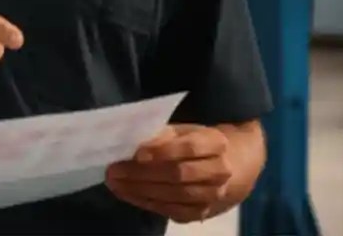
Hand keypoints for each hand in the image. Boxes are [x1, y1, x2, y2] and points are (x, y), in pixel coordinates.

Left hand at [105, 124, 232, 223]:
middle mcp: (220, 171)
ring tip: (116, 184)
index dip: (163, 151)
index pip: (190, 147)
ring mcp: (214, 195)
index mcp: (217, 142)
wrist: (227, 168)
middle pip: (179, 174)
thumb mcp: (182, 131)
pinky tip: (129, 195)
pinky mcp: (202, 212)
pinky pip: (173, 211)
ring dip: (141, 191)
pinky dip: (148, 203)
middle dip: (143, 174)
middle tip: (115, 171)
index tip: (138, 154)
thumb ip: (162, 136)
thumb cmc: (196, 144)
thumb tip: (135, 145)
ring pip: (175, 196)